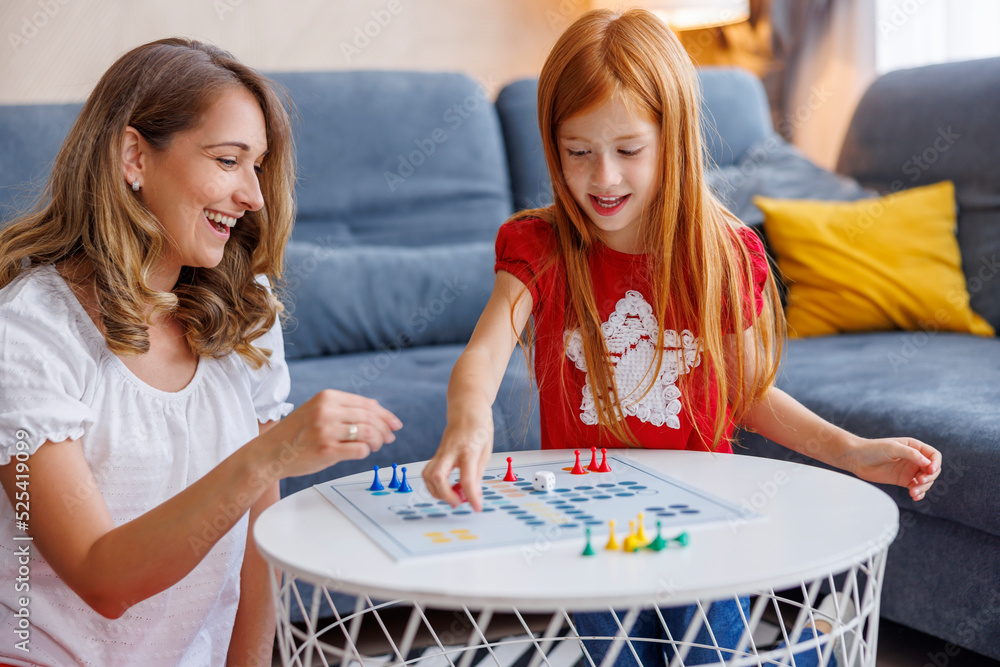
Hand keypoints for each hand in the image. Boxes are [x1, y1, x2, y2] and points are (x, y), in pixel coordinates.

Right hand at [254, 389, 401, 479]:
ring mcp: (326, 430)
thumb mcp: (317, 410)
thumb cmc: (296, 434)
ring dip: (377, 441)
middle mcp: (327, 411)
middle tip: (389, 438)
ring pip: (368, 433)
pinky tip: (362, 452)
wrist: (269, 453)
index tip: (395, 424)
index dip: (385, 415)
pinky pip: (359, 450)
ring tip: (375, 446)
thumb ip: (345, 408)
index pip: (366, 404)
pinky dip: (366, 452)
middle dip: (384, 429)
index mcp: (327, 397)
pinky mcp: (327, 450)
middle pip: (370, 418)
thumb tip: (378, 409)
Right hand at [421, 410, 493, 510]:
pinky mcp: (436, 454)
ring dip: (436, 492)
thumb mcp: (486, 450)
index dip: (471, 497)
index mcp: (468, 449)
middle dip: (445, 495)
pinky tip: (447, 487)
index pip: (467, 478)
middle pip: (437, 477)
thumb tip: (474, 495)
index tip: (477, 508)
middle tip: (459, 502)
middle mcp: (450, 451)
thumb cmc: (479, 426)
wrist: (467, 407)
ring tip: (452, 496)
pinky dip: (434, 484)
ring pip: (427, 475)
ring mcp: (441, 452)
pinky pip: (429, 472)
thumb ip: (478, 474)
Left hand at [844, 436, 941, 500]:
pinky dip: (919, 493)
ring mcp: (909, 470)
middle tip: (919, 481)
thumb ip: (910, 454)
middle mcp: (914, 459)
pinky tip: (915, 497)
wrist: (857, 459)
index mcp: (914, 447)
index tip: (930, 470)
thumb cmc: (873, 449)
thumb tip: (927, 463)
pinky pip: (916, 488)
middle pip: (932, 470)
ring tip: (913, 492)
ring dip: (923, 487)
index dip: (935, 463)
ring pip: (925, 481)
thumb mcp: (892, 448)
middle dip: (929, 477)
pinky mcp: (903, 480)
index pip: (934, 456)